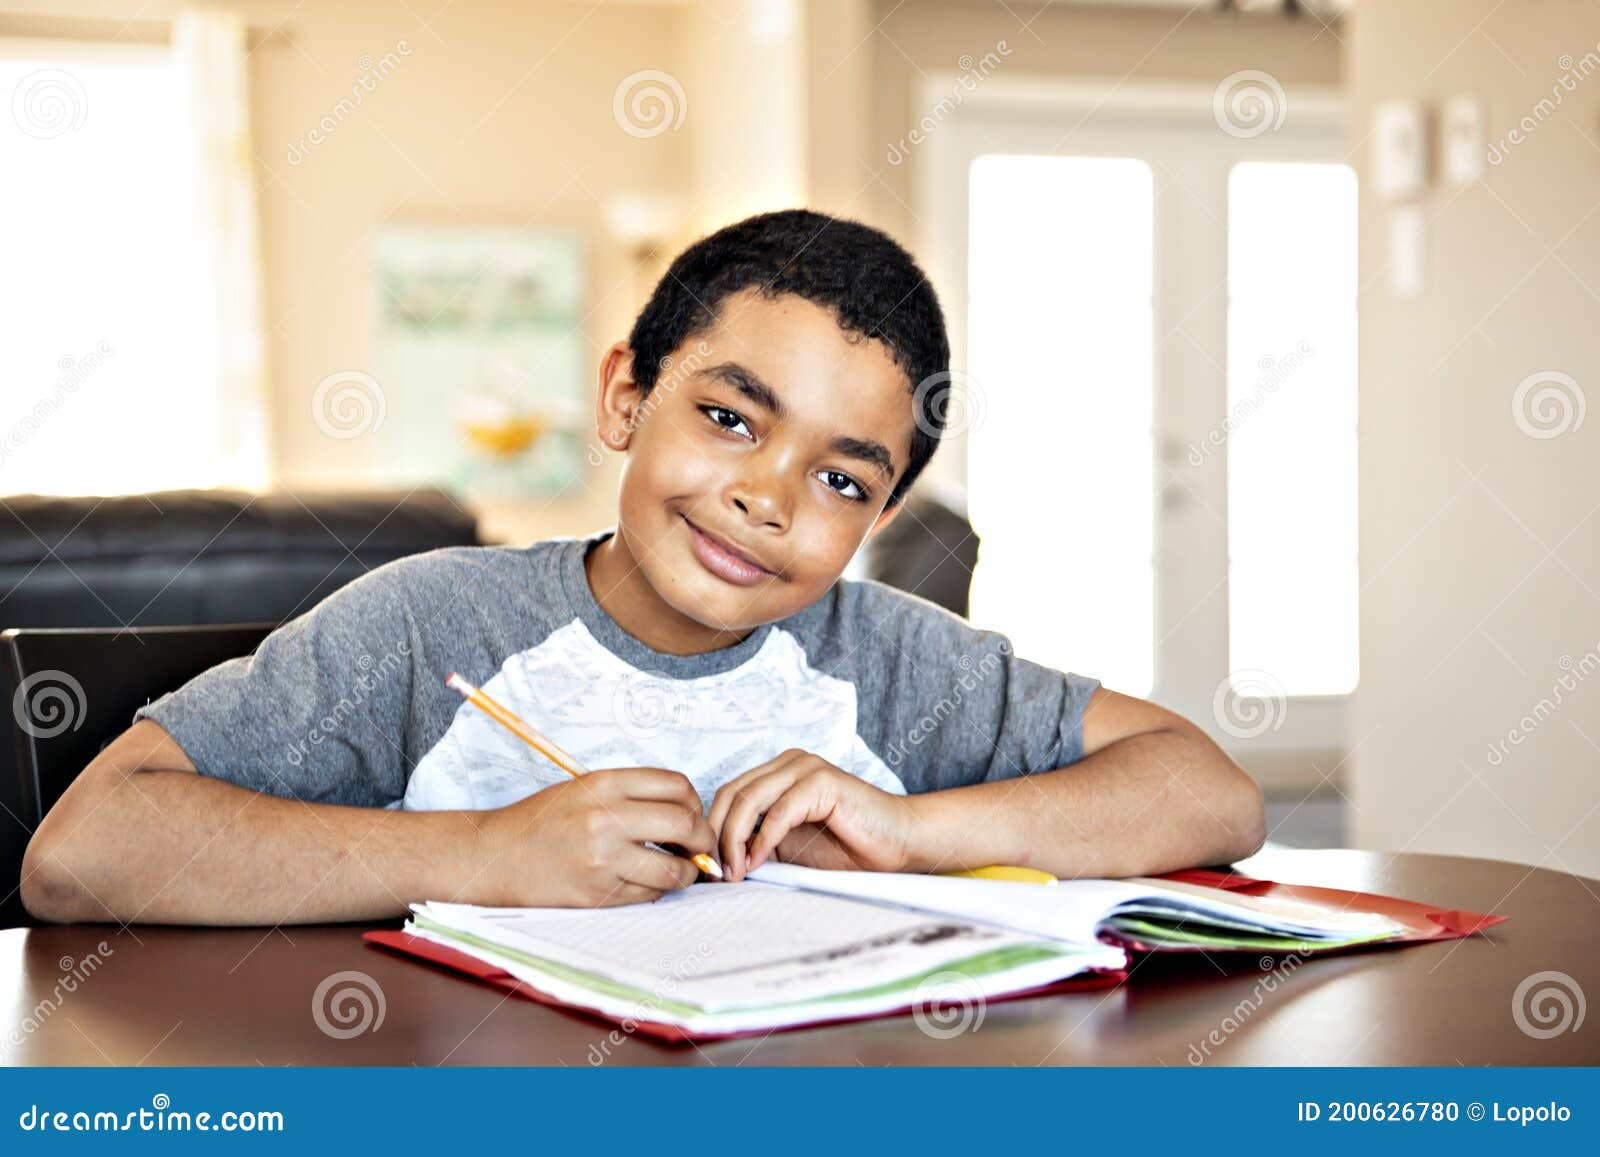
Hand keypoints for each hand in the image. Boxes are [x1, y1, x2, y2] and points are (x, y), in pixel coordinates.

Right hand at [477, 768, 715, 907]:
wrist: (495, 857)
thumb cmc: (542, 821)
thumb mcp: (585, 789)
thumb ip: (633, 796)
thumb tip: (687, 814)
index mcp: (605, 784)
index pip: (677, 786)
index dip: (694, 802)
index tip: (692, 814)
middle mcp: (605, 819)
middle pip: (685, 825)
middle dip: (703, 839)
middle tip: (700, 846)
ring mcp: (602, 859)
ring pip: (674, 870)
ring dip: (686, 872)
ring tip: (679, 869)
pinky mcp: (598, 894)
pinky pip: (649, 895)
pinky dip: (657, 890)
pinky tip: (646, 881)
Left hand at [708, 750, 914, 881]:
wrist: (898, 844)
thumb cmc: (848, 847)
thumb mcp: (788, 847)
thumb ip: (756, 843)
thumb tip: (716, 863)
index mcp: (778, 773)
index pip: (728, 794)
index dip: (713, 830)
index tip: (711, 868)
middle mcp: (788, 763)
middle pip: (732, 794)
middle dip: (718, 837)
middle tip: (719, 873)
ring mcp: (806, 768)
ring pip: (749, 800)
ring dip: (735, 840)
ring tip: (736, 872)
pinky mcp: (822, 781)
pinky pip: (779, 812)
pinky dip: (763, 840)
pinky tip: (758, 863)